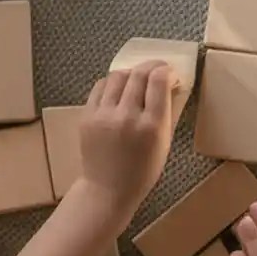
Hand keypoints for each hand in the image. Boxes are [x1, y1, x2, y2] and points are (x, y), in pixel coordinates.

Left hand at [76, 61, 174, 229]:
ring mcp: (103, 115)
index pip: (158, 81)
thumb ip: (167, 112)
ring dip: (132, 72)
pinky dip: (113, 82)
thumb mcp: (164, 143)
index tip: (170, 73)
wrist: (107, 189)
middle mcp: (126, 117)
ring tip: (138, 78)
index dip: (167, 70)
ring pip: (118, 75)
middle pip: (139, 74)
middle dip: (152, 66)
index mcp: (150, 126)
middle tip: (158, 69)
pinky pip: (100, 86)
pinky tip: (119, 88)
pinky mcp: (86, 116)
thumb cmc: (143, 170)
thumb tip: (170, 83)